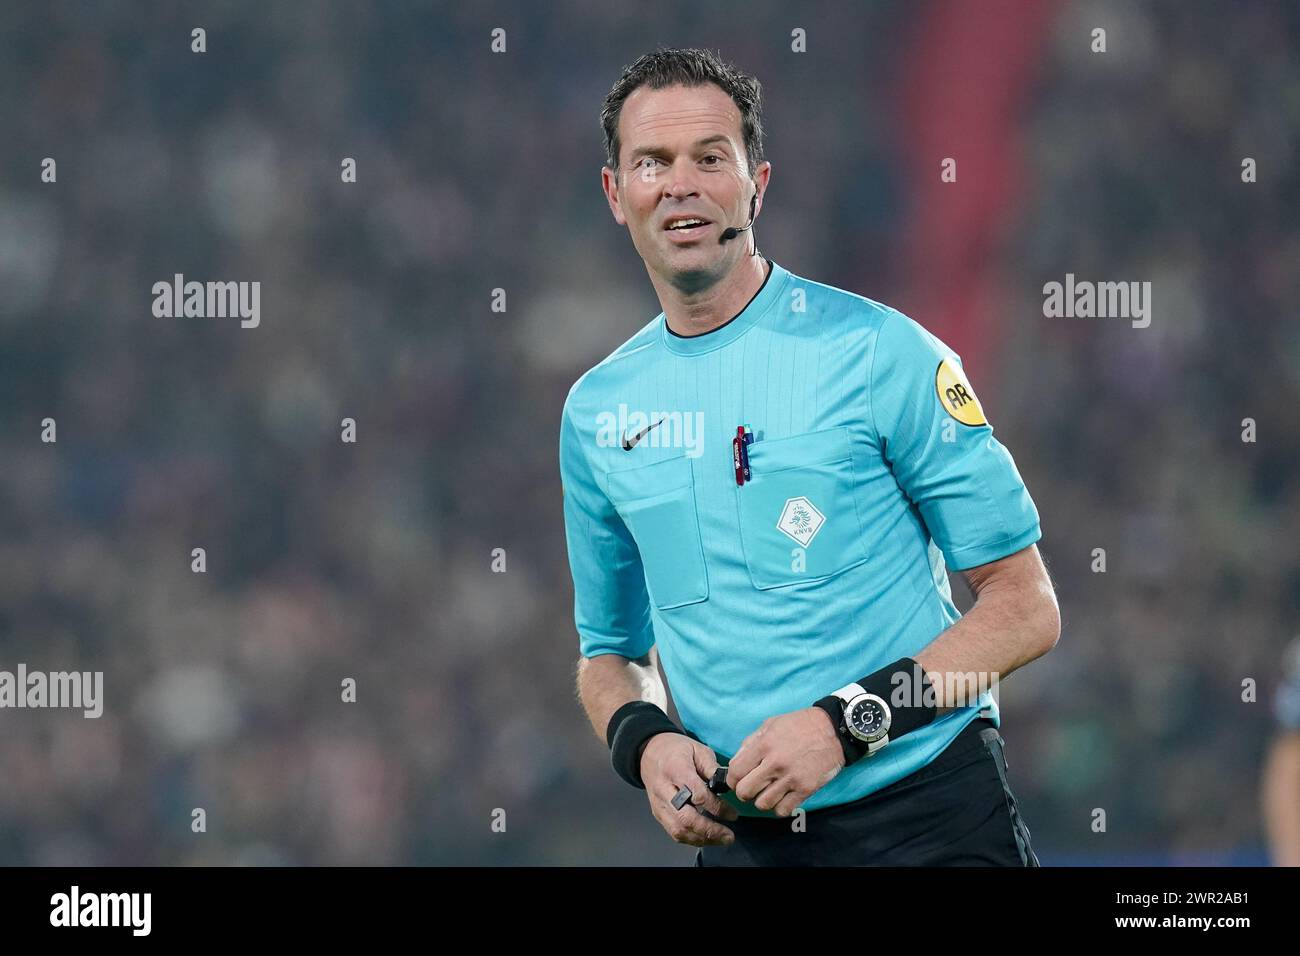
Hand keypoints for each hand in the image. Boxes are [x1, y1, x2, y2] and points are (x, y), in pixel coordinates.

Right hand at [639, 733, 738, 846]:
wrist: (649, 752)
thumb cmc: (676, 750)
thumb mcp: (697, 749)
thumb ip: (712, 767)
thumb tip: (729, 786)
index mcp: (676, 770)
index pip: (697, 794)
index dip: (717, 807)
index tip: (733, 814)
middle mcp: (664, 790)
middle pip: (686, 818)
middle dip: (710, 830)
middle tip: (729, 836)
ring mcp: (659, 804)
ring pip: (678, 829)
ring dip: (702, 839)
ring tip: (721, 839)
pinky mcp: (658, 813)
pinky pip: (673, 832)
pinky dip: (692, 839)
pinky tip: (706, 838)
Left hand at [724, 707, 845, 816]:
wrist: (833, 730)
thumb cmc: (799, 725)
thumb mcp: (770, 725)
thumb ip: (750, 743)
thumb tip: (734, 763)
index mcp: (763, 745)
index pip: (735, 772)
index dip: (733, 779)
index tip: (738, 780)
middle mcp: (775, 763)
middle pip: (745, 792)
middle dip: (744, 792)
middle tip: (752, 788)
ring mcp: (791, 778)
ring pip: (763, 804)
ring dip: (762, 800)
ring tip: (769, 792)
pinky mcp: (806, 789)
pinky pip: (783, 810)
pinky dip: (780, 807)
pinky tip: (783, 797)